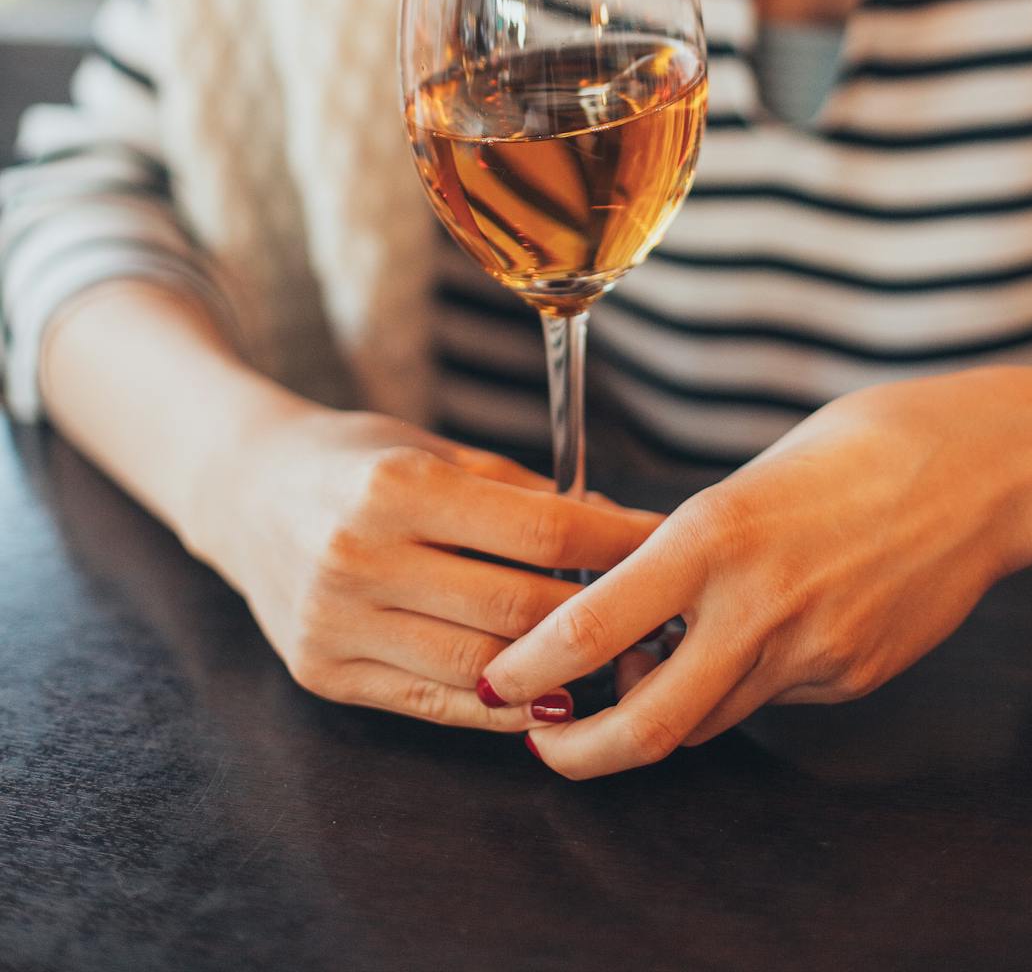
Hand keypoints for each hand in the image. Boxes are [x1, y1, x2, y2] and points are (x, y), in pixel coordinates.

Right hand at [198, 404, 661, 731]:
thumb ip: (519, 492)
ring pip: (480, 668)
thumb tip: (616, 524)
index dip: (616, 540)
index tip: (663, 543)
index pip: (541, 528)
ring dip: (556, 673)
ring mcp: (336, 623)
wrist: (242, 492)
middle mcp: (360, 556)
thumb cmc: (354, 461)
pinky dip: (497, 707)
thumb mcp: (431, 449)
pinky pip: (431, 704)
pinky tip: (543, 698)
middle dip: (598, 615)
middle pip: (518, 607)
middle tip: (652, 614)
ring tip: (610, 662)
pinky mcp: (323, 674)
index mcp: (398, 486)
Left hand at [481, 368, 1031, 777]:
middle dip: (580, 753)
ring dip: (664, 708)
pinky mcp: (852, 678)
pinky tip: (768, 626)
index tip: (498, 682)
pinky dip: (744, 681)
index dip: (530, 670)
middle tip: (545, 746)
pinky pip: (772, 699)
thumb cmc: (853, 450)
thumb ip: (686, 548)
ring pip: (707, 717)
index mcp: (713, 534)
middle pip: (645, 723)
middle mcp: (756, 604)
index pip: (590, 627)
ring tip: (654, 660)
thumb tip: (627, 602)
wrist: (979, 471)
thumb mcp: (747, 481)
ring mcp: (811, 652)